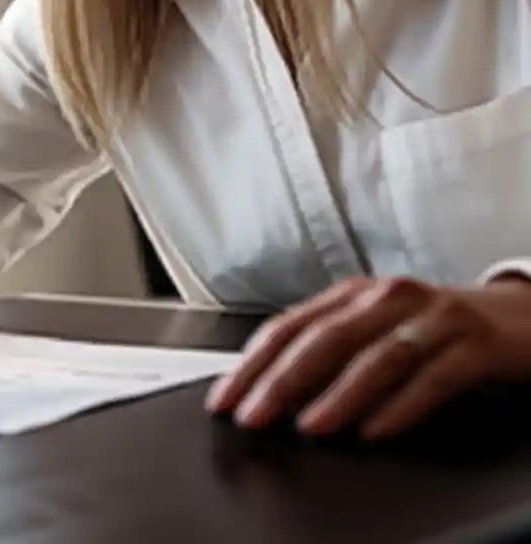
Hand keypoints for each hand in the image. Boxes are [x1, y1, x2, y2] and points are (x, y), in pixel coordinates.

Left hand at [205, 275, 530, 439]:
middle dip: (282, 381)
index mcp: (355, 295)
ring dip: (338, 395)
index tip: (224, 399)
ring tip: (310, 427)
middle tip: (253, 416)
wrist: (525, 317)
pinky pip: (435, 377)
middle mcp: (390, 298)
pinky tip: (376, 430)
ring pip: (377, 356)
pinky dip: (401, 406)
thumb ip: (331, 353)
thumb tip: (269, 394)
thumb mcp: (379, 331)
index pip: (289, 326)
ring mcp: (435, 318)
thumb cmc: (441, 330)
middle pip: (325, 339)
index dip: (252, 364)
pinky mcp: (478, 343)